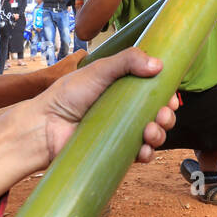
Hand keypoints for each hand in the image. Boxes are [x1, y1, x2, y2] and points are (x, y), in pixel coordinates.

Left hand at [7, 48, 177, 165]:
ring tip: (150, 132)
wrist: (44, 126)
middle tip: (163, 114)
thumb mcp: (98, 70)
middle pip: (159, 113)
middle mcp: (126, 110)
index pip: (154, 90)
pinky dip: (147, 153)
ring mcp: (121, 131)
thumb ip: (127, 61)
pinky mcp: (115, 151)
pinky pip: (139, 155)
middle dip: (167, 116)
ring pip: (153, 135)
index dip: (167, 94)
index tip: (172, 96)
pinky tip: (144, 150)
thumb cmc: (67, 95)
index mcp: (124, 88)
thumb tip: (158, 64)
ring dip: (160, 134)